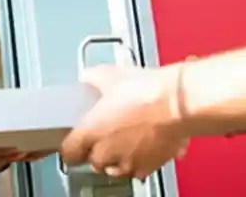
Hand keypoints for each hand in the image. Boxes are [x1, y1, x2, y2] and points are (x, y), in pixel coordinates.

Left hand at [58, 65, 189, 179]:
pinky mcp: (151, 166)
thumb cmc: (144, 90)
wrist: (177, 103)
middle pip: (93, 161)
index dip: (71, 146)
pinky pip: (139, 169)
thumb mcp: (109, 75)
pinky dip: (139, 159)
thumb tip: (88, 78)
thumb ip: (92, 80)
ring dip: (116, 158)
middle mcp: (106, 153)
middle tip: (104, 134)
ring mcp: (129, 163)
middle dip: (96, 151)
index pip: (68, 152)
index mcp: (89, 133)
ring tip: (124, 140)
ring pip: (115, 168)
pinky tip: (144, 143)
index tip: (75, 140)